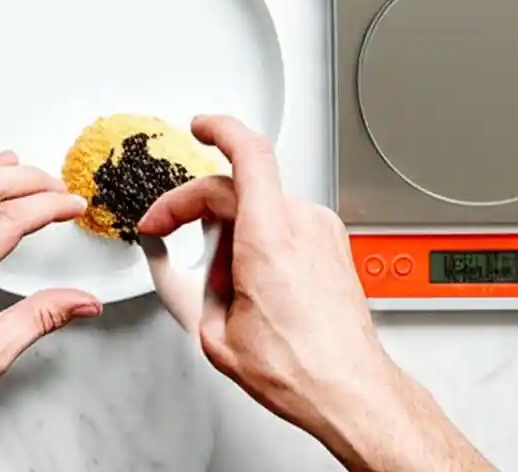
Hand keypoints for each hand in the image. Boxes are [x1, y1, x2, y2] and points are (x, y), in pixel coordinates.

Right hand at [138, 116, 492, 471]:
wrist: (350, 390)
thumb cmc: (299, 368)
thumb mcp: (215, 332)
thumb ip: (182, 286)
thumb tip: (167, 266)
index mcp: (270, 236)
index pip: (247, 153)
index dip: (219, 130)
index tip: (200, 127)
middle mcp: (303, 224)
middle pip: (240, 185)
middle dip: (195, 208)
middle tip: (167, 232)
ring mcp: (323, 233)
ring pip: (262, 207)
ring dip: (229, 233)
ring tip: (223, 285)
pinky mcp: (332, 246)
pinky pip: (285, 224)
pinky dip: (257, 241)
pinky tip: (250, 282)